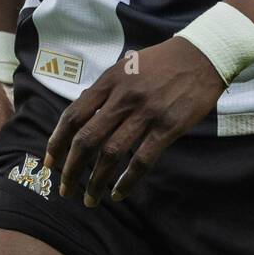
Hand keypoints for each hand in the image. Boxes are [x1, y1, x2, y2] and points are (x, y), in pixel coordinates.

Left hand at [42, 37, 225, 207]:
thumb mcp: (126, 67)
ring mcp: (146, 112)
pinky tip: (118, 193)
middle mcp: (123, 97)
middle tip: (66, 189)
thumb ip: (105, 91)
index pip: (73, 115)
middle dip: (72, 169)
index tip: (50, 162)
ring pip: (111, 154)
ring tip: (90, 199)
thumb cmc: (161, 63)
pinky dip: (127, 181)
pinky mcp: (168, 126)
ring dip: (96, 181)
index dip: (58, 142)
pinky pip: (142, 160)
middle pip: (87, 139)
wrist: (203, 55)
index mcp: (109, 81)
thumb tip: (81, 117)